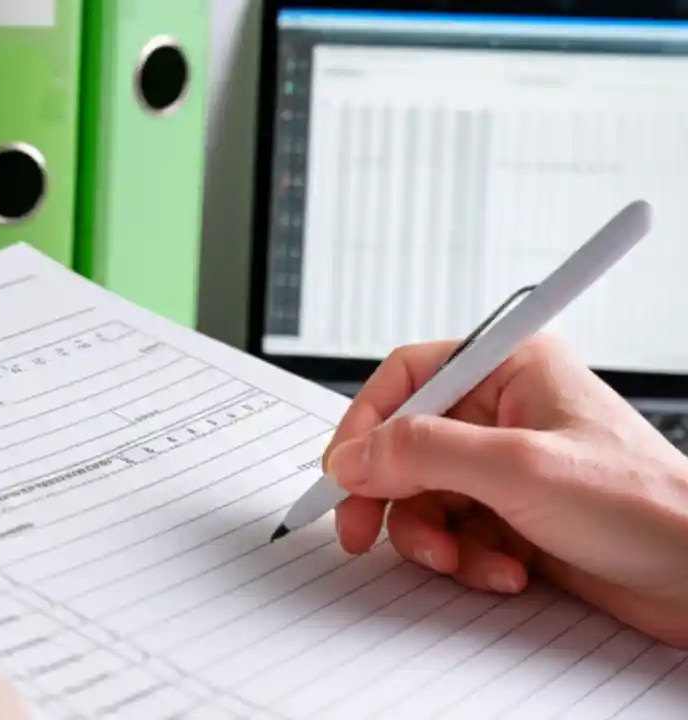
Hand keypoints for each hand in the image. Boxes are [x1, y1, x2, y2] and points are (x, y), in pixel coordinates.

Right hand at [324, 335, 687, 647]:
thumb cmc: (649, 506)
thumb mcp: (520, 469)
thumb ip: (424, 454)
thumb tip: (354, 455)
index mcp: (511, 367)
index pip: (407, 378)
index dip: (366, 425)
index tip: (343, 472)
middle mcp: (503, 412)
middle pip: (405, 445)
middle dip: (389, 495)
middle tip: (363, 532)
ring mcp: (507, 467)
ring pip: (423, 496)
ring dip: (433, 537)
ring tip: (462, 559)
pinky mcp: (513, 516)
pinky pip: (453, 532)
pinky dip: (466, 559)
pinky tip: (502, 571)